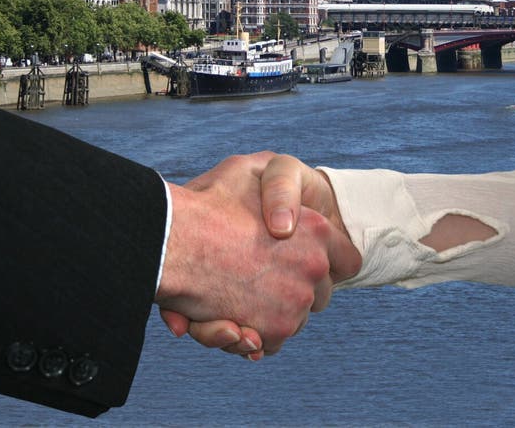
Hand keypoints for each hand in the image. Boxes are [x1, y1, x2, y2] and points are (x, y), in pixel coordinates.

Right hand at [156, 152, 359, 355]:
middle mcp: (313, 267)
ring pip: (294, 320)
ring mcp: (295, 303)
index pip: (347, 258)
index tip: (302, 260)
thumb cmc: (208, 200)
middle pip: (321, 294)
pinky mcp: (272, 332)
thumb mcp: (249, 171)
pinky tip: (229, 319)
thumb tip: (286, 227)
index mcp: (316, 230)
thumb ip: (278, 192)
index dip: (328, 258)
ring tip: (236, 297)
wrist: (167, 237)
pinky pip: (269, 343)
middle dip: (296, 289)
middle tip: (260, 276)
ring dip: (269, 315)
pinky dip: (250, 336)